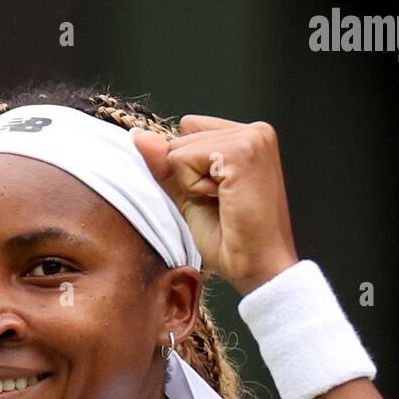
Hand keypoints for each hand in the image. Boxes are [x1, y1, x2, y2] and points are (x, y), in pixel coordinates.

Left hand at [130, 115, 298, 295]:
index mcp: (249, 137)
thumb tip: (140, 136)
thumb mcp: (191, 196)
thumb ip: (167, 165)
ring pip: (180, 148)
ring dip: (192, 184)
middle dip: (190, 176)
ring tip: (225, 204)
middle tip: (223, 204)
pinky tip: (223, 202)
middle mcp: (255, 131)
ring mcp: (251, 138)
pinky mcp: (241, 151)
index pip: (190, 130)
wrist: (258, 268)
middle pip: (182, 136)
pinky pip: (184, 160)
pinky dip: (194, 188)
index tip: (219, 197)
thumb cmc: (234, 241)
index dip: (190, 169)